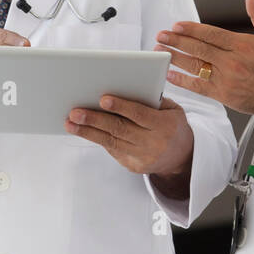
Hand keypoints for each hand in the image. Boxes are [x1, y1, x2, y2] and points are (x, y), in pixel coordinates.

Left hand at [65, 95, 193, 178]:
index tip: (103, 99)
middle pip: (120, 129)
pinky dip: (97, 139)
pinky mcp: (133, 166)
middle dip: (95, 120)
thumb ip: (152, 100)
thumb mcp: (173, 110)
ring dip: (88, 132)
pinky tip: (82, 130)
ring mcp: (142, 157)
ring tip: (70, 123)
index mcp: (165, 125)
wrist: (183, 157)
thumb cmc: (173, 125)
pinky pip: (112, 150)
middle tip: (75, 111)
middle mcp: (153, 143)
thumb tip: (124, 87)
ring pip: (111, 142)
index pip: (140, 115)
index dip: (121, 107)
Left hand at [155, 0, 253, 113]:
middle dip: (177, 41)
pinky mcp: (221, 94)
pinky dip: (182, 80)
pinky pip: (197, 86)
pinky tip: (169, 73)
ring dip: (175, 57)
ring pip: (195, 66)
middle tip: (161, 35)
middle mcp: (231, 61)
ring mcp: (225, 79)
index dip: (192, 29)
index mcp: (242, 45)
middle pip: (199, 48)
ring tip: (160, 51)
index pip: (211, 34)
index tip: (176, 25)